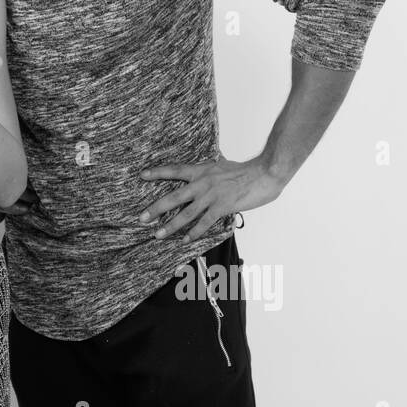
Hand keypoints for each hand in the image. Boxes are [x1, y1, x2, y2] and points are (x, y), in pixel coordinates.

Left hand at [138, 156, 286, 242]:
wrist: (265, 173)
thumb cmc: (245, 171)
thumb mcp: (221, 166)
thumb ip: (208, 172)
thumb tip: (202, 174)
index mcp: (202, 170)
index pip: (175, 170)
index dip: (158, 172)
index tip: (142, 175)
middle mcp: (203, 183)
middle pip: (174, 197)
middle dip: (156, 208)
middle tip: (141, 218)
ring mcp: (212, 196)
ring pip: (186, 214)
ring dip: (171, 226)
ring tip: (158, 234)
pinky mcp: (223, 207)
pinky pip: (204, 223)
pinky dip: (194, 233)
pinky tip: (185, 240)